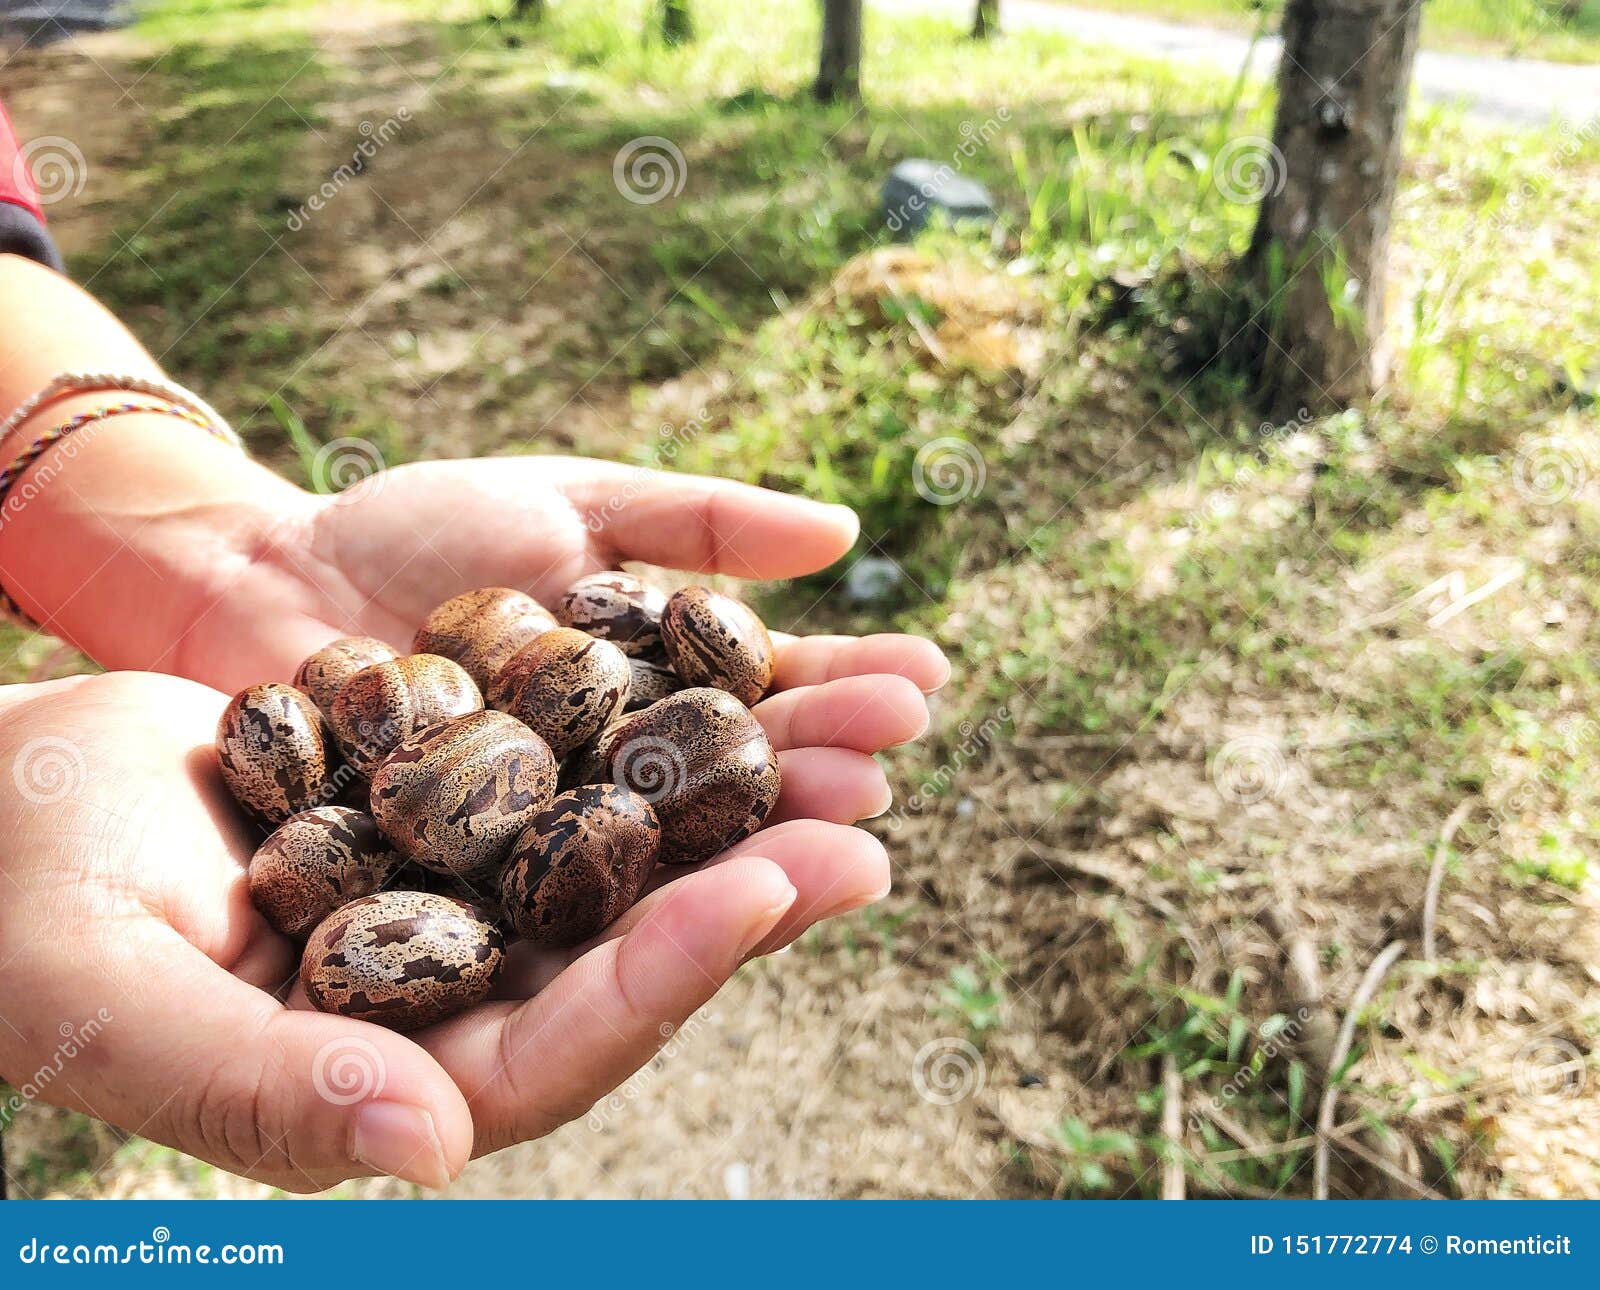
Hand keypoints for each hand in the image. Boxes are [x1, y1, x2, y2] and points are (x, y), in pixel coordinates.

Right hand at [0, 671, 907, 1191]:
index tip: (762, 894)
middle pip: (624, 958)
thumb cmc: (23, 905)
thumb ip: (257, 1089)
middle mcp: (452, 998)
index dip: (662, 979)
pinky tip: (733, 676)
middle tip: (865, 829)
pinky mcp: (459, 809)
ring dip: (729, 808)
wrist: (9, 798)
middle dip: (747, 895)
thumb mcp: (110, 995)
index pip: (556, 1051)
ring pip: (620, 861)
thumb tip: (428, 1150)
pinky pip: (578, 772)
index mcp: (388, 1082)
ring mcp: (462, 898)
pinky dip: (652, 731)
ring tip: (846, 750)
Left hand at [172, 454, 947, 833]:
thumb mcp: (568, 501)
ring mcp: (543, 845)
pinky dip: (635, 904)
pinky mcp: (470, 899)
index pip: (766, 696)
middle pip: (731, 785)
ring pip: (669, 855)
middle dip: (817, 775)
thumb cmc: (409, 532)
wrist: (252, 578)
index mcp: (649, 691)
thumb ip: (698, 518)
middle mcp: (613, 778)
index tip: (925, 678)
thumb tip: (845, 533)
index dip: (843, 689)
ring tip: (845, 834)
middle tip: (894, 770)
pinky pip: (559, 903)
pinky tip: (711, 901)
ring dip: (759, 849)